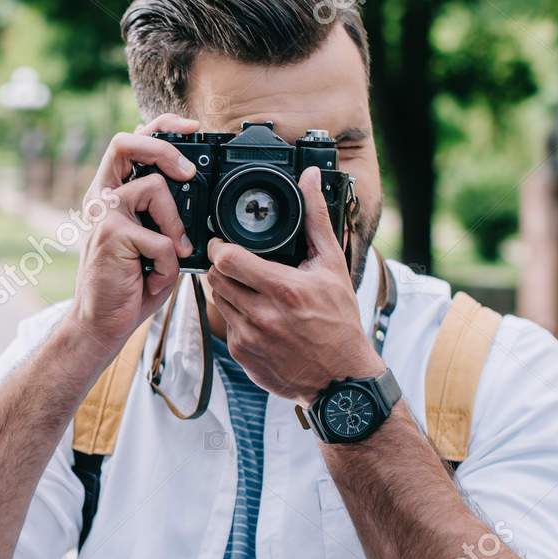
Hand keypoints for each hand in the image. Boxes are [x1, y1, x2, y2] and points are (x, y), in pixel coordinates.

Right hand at [66, 115, 199, 363]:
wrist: (101, 323)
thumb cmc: (130, 284)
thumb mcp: (150, 240)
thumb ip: (162, 211)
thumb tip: (190, 184)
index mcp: (109, 195)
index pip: (129, 142)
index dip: (161, 126)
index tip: (191, 128)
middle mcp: (100, 199)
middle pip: (126, 142)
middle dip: (164, 149)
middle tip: (188, 174)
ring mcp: (102, 215)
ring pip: (155, 189)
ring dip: (175, 225)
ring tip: (172, 253)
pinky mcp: (110, 235)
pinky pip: (160, 238)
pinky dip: (168, 263)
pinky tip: (154, 277)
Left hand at [206, 166, 381, 404]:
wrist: (341, 379)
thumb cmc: (340, 322)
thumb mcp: (333, 267)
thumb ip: (316, 219)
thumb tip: (308, 179)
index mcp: (284, 290)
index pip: (227, 259)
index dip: (220, 246)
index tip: (225, 242)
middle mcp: (262, 316)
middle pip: (216, 277)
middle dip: (222, 265)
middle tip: (235, 261)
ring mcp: (248, 338)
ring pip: (217, 299)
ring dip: (226, 288)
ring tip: (248, 285)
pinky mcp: (241, 355)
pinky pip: (225, 324)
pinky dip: (234, 315)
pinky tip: (255, 313)